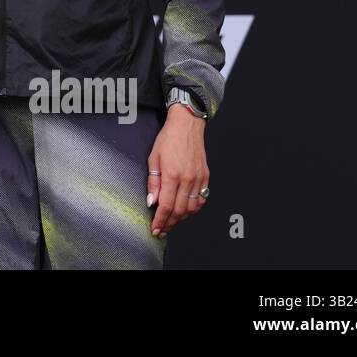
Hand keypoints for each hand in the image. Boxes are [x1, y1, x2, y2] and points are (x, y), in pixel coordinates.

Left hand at [146, 105, 208, 238]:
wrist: (187, 125)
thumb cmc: (168, 139)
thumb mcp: (153, 158)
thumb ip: (153, 182)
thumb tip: (152, 202)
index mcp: (172, 174)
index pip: (166, 206)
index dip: (160, 221)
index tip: (155, 229)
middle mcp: (187, 179)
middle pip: (180, 210)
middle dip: (169, 224)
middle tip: (161, 231)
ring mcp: (198, 179)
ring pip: (192, 208)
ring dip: (181, 219)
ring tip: (171, 223)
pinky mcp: (205, 177)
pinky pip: (201, 199)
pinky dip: (193, 209)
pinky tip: (185, 212)